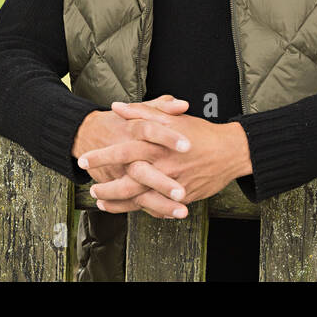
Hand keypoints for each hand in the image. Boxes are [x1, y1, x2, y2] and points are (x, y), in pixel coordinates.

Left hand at [79, 101, 251, 213]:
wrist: (231, 152)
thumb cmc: (201, 133)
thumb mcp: (172, 118)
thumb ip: (143, 111)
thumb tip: (116, 106)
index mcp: (158, 145)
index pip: (124, 150)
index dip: (102, 156)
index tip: (85, 159)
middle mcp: (163, 166)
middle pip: (127, 182)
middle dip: (106, 187)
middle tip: (91, 188)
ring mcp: (172, 185)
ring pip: (139, 199)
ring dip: (118, 203)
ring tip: (101, 202)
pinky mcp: (182, 198)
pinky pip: (157, 208)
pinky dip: (139, 210)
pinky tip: (127, 209)